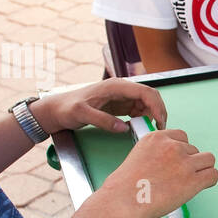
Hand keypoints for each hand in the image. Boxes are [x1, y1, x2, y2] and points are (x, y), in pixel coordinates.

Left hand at [34, 79, 167, 135]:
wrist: (57, 109)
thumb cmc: (67, 108)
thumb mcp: (82, 114)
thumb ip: (103, 120)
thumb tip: (124, 128)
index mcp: (116, 86)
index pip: (145, 92)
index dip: (157, 106)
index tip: (160, 122)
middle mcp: (121, 88)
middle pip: (150, 96)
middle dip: (158, 111)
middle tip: (159, 129)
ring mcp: (121, 96)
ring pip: (146, 104)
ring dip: (151, 116)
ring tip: (148, 130)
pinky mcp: (120, 104)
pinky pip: (138, 110)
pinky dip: (142, 119)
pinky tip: (137, 128)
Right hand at [99, 129, 217, 217]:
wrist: (123, 201)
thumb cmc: (124, 187)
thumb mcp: (138, 156)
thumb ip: (157, 154)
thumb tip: (170, 163)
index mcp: (156, 138)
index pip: (181, 137)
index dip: (181, 151)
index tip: (177, 162)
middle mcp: (172, 146)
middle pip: (194, 149)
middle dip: (189, 162)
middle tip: (179, 177)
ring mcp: (184, 162)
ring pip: (208, 160)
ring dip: (201, 170)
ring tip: (190, 182)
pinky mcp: (192, 180)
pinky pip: (213, 175)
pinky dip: (209, 181)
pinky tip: (200, 186)